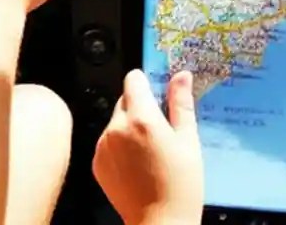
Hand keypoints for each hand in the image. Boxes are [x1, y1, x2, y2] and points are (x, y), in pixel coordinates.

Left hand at [94, 70, 203, 224]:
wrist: (160, 222)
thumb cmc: (180, 186)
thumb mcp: (188, 140)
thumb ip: (181, 104)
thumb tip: (181, 76)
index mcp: (142, 118)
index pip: (133, 79)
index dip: (146, 82)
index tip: (156, 92)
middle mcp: (117, 128)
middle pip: (124, 100)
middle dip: (141, 108)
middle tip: (160, 130)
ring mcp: (104, 146)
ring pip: (115, 121)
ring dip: (129, 127)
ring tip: (150, 152)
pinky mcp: (97, 162)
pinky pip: (107, 142)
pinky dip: (119, 146)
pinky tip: (137, 164)